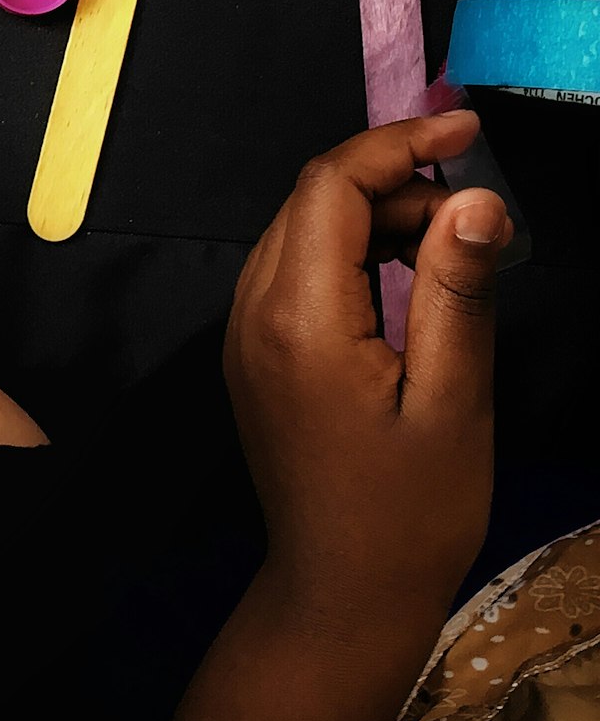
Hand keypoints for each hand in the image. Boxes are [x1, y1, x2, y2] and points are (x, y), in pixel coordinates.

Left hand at [226, 112, 512, 619]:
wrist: (341, 591)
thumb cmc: (408, 510)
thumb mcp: (453, 397)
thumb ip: (457, 290)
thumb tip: (474, 198)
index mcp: (298, 319)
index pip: (330, 186)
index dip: (398, 142)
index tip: (467, 129)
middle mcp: (252, 314)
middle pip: (310, 199)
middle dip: (393, 176)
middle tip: (475, 205)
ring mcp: (244, 334)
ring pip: (300, 230)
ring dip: (373, 213)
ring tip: (453, 244)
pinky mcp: (254, 353)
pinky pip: (293, 270)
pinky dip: (349, 251)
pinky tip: (407, 277)